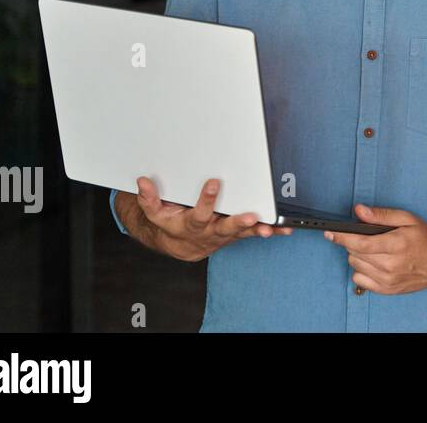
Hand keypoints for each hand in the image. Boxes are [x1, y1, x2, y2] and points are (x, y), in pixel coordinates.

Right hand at [134, 176, 291, 261]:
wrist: (179, 245)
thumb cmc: (170, 223)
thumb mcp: (155, 212)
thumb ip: (149, 199)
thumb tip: (142, 181)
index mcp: (189, 226)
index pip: (197, 214)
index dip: (205, 200)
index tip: (214, 183)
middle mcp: (208, 233)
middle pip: (223, 228)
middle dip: (237, 222)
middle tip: (250, 215)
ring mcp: (223, 235)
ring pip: (241, 233)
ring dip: (257, 230)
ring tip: (272, 227)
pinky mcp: (235, 235)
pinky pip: (252, 234)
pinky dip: (269, 231)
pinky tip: (284, 230)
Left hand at [324, 205, 426, 294]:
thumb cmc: (425, 239)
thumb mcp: (407, 219)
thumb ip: (381, 215)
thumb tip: (359, 210)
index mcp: (397, 244)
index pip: (360, 243)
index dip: (342, 237)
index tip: (330, 232)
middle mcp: (391, 265)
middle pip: (355, 254)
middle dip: (352, 242)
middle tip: (362, 236)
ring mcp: (388, 280)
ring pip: (355, 266)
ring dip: (357, 256)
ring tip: (372, 249)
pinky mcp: (386, 290)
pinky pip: (359, 280)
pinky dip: (361, 270)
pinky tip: (373, 263)